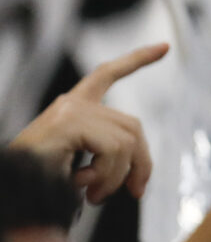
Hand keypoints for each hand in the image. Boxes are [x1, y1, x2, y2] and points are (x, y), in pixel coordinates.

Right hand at [11, 43, 165, 203]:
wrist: (10, 192)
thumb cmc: (38, 185)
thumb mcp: (78, 168)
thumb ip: (106, 160)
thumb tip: (139, 182)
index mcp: (72, 108)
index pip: (106, 75)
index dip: (136, 60)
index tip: (164, 47)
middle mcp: (72, 104)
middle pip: (132, 126)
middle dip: (141, 163)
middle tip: (135, 191)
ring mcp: (70, 111)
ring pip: (125, 142)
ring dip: (116, 176)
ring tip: (95, 195)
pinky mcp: (68, 124)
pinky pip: (113, 149)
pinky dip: (107, 174)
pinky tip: (83, 184)